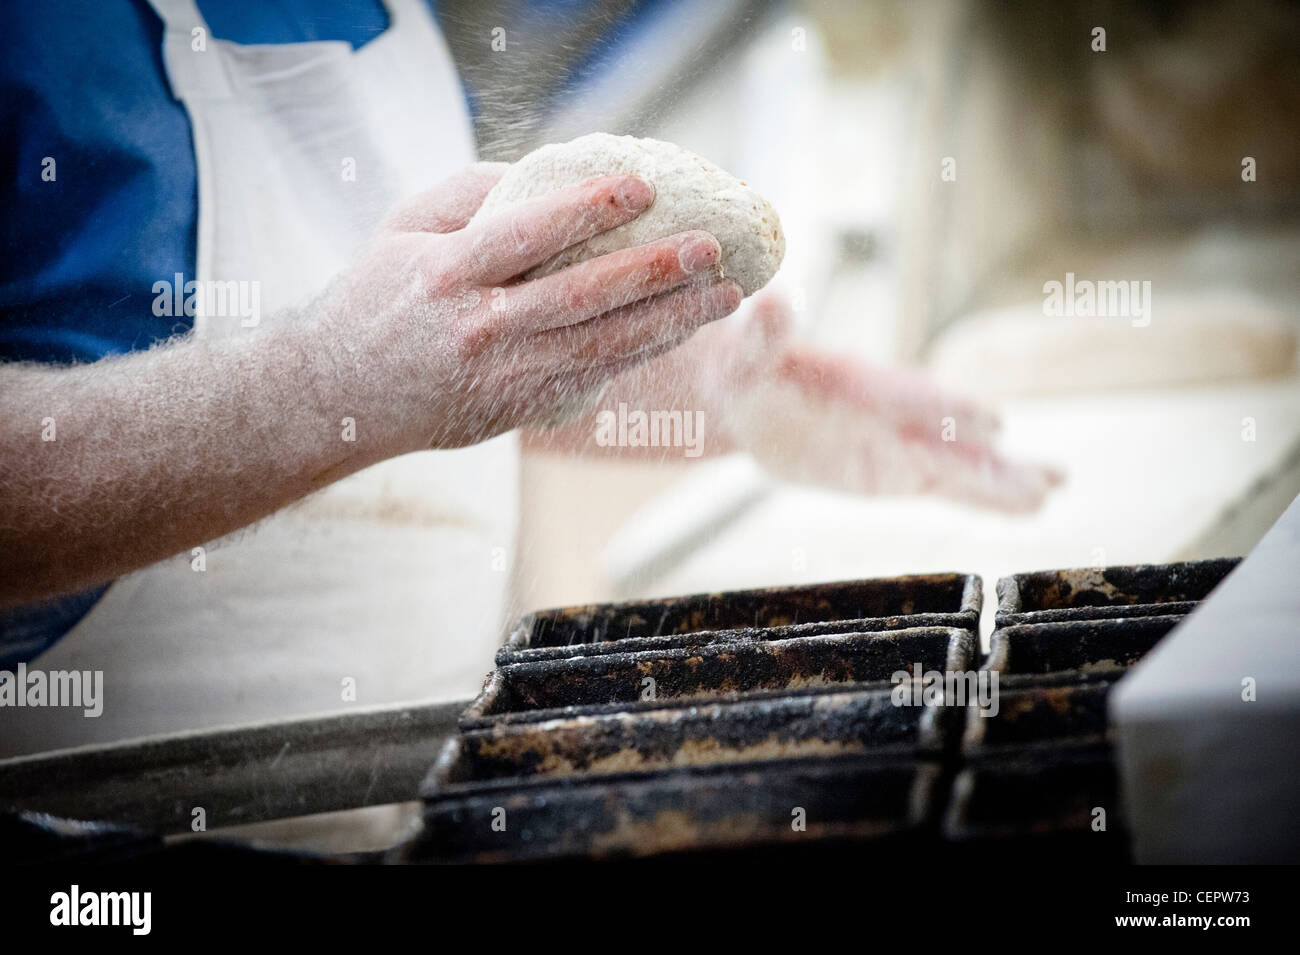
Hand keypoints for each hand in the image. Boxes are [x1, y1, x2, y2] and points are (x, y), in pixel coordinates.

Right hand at [322, 162, 742, 453]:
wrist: (338, 397)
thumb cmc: (375, 302)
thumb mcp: (402, 231)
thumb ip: (468, 195)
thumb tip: (544, 173)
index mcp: (446, 275)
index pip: (526, 234)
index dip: (587, 208)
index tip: (642, 185)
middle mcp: (479, 328)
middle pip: (581, 297)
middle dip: (655, 272)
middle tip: (711, 249)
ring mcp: (502, 375)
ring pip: (600, 346)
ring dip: (669, 322)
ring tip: (723, 297)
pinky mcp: (518, 407)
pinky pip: (591, 377)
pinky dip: (640, 354)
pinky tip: (680, 332)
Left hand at [704, 295, 1061, 511]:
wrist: (751, 395)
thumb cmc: (746, 370)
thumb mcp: (747, 355)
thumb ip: (763, 336)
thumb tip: (770, 303)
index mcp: (861, 384)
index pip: (910, 397)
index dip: (948, 410)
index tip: (995, 422)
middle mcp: (892, 415)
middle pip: (950, 438)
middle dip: (992, 459)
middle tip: (1050, 474)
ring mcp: (899, 443)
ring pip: (958, 464)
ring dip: (1002, 479)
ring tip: (1053, 489)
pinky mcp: (894, 470)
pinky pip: (944, 486)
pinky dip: (983, 497)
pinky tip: (1029, 505)